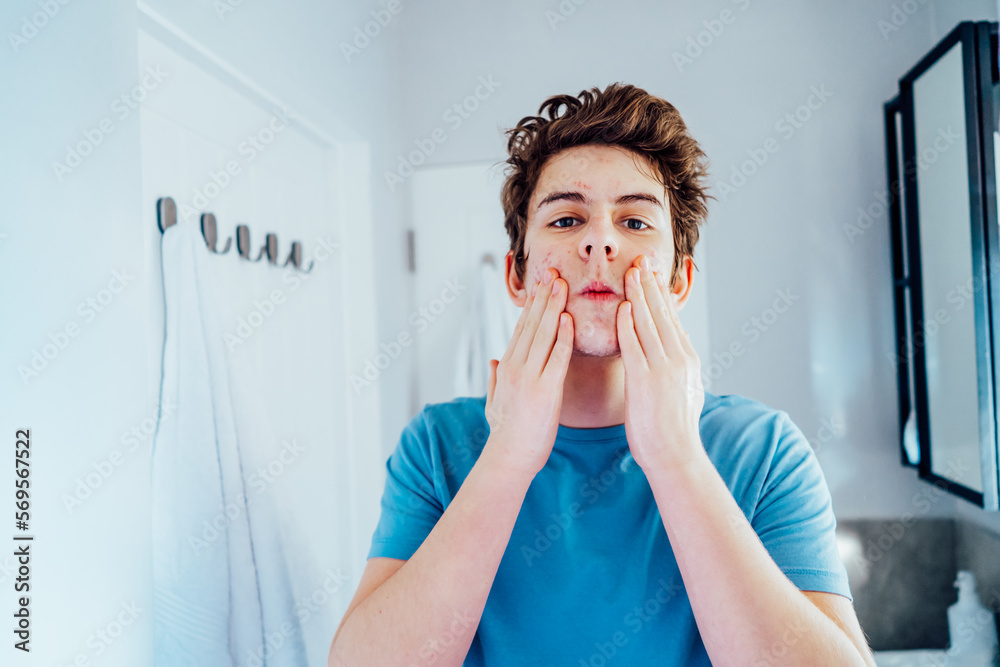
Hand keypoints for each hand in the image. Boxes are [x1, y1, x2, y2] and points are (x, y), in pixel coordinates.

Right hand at [483, 267, 573, 477]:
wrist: (509, 457)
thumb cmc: (506, 433)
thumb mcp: (494, 401)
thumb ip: (494, 378)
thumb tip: (493, 359)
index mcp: (506, 367)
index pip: (521, 328)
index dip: (533, 305)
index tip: (542, 285)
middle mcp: (515, 366)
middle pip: (531, 324)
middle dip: (544, 296)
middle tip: (554, 272)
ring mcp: (529, 377)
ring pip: (543, 334)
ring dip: (553, 307)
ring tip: (562, 284)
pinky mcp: (545, 390)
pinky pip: (556, 357)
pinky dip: (563, 336)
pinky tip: (569, 318)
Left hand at [616, 255, 704, 471]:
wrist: (674, 455)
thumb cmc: (673, 431)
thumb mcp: (683, 392)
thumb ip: (678, 370)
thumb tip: (677, 358)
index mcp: (687, 360)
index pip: (671, 319)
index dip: (660, 295)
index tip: (652, 275)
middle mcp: (679, 359)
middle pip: (662, 314)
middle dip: (650, 285)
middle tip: (641, 261)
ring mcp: (664, 368)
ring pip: (650, 323)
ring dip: (639, 295)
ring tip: (631, 273)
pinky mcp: (647, 380)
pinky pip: (636, 344)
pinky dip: (629, 323)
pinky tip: (622, 306)